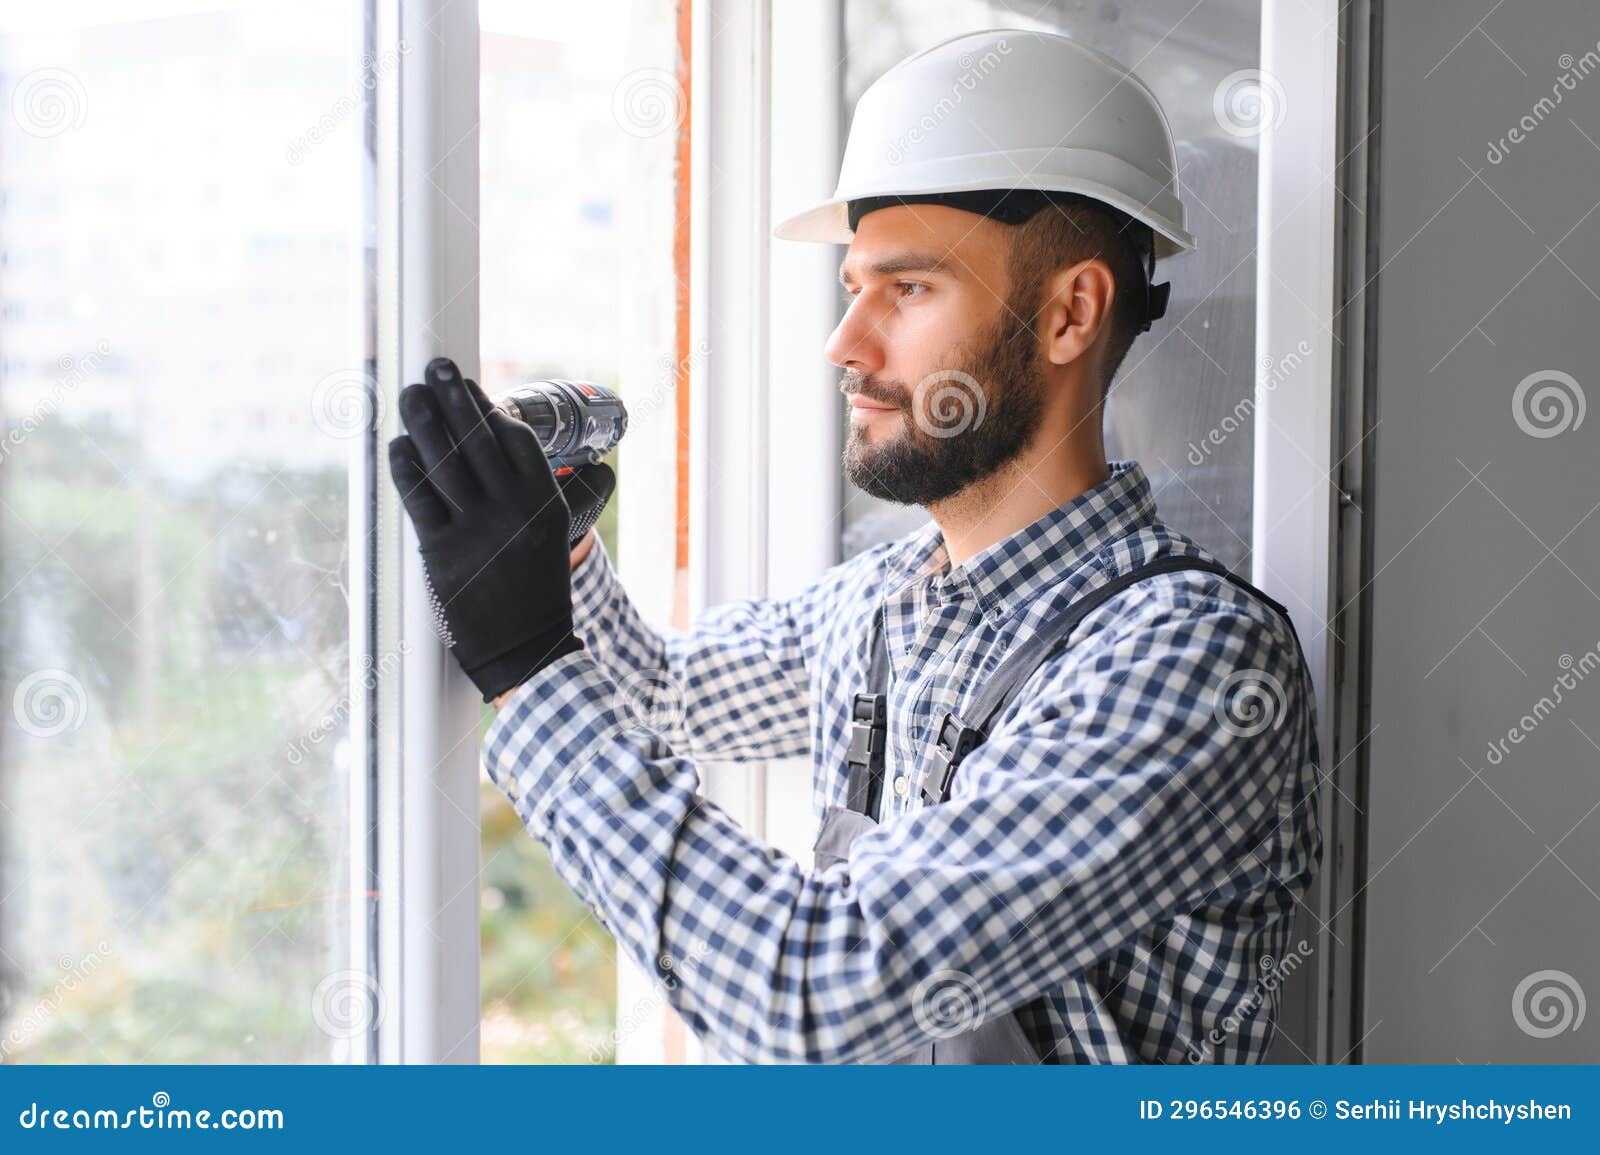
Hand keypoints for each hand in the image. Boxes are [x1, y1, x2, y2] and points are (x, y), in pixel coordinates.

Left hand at [388, 357, 601, 701]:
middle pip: (476, 438)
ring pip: (444, 460)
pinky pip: (418, 497)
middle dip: (454, 395)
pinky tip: (398, 445)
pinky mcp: (443, 551)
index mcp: (543, 502)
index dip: (488, 407)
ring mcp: (477, 529)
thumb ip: (532, 490)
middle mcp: (512, 510)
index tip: (470, 387)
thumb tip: (502, 444)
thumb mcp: (551, 533)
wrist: (525, 647)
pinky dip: (405, 465)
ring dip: (423, 419)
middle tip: (436, 367)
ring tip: (411, 394)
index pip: (514, 438)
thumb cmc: (535, 587)